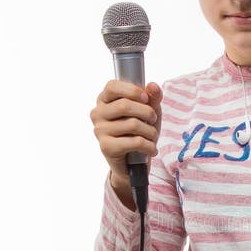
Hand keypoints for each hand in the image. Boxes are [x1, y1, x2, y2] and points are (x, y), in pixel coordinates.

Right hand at [90, 79, 161, 207]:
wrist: (133, 164)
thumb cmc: (139, 132)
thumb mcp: (148, 112)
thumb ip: (152, 97)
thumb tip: (153, 86)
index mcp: (104, 100)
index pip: (112, 86)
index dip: (132, 90)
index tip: (146, 99)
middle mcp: (97, 114)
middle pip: (125, 105)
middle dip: (147, 112)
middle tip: (153, 120)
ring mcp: (99, 130)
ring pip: (132, 124)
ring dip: (150, 131)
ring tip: (153, 136)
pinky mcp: (106, 147)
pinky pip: (135, 141)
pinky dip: (149, 145)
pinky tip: (152, 149)